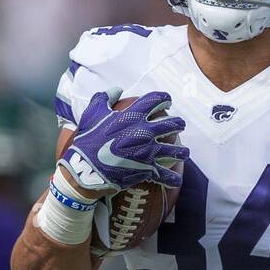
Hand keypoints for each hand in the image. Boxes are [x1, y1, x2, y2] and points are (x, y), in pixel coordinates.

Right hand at [58, 88, 186, 197]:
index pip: (156, 100)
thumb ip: (104, 98)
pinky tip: (176, 180)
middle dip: (179, 124)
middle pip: (173, 124)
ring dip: (182, 151)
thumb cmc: (87, 140)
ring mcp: (149, 151)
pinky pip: (167, 175)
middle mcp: (145, 132)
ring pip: (176, 150)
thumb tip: (117, 90)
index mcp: (133, 116)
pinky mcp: (148, 169)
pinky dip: (173, 179)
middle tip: (179, 125)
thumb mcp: (92, 114)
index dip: (165, 98)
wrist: (86, 169)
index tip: (167, 100)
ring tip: (183, 152)